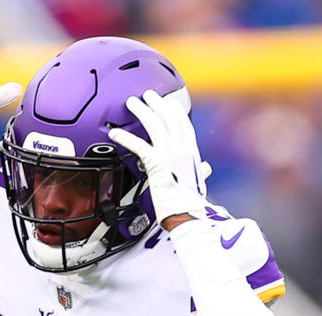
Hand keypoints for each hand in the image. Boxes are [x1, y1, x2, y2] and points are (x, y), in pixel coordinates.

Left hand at [107, 89, 208, 225]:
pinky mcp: (157, 164)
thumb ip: (200, 171)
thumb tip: (206, 168)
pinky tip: (115, 133)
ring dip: (142, 111)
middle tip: (147, 95)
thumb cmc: (191, 202)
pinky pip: (139, 145)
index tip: (169, 102)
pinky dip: (126, 137)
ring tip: (131, 103)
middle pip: (169, 118)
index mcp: (192, 153)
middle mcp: (183, 149)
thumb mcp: (199, 183)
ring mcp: (171, 155)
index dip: (175, 110)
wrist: (187, 215)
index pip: (184, 124)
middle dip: (157, 103)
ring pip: (155, 125)